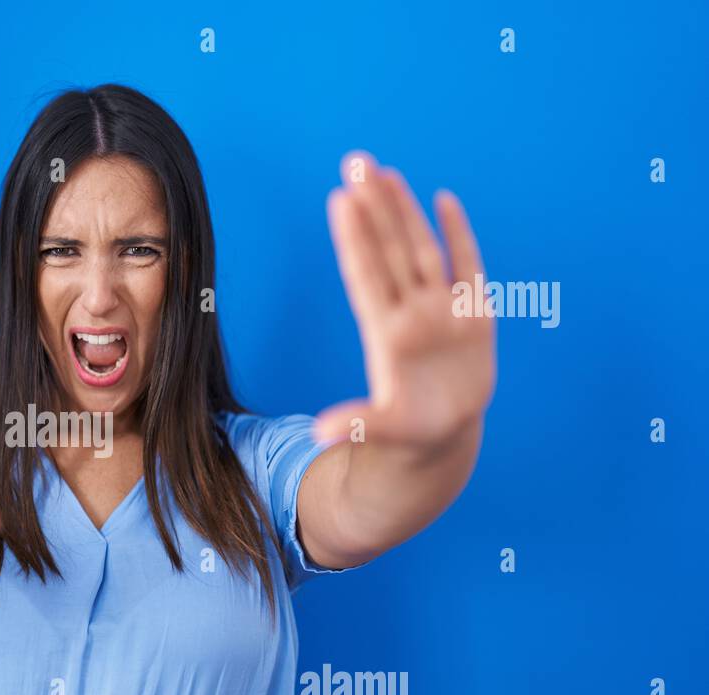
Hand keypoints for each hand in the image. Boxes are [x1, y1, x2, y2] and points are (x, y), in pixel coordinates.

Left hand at [316, 152, 495, 450]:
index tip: (340, 200)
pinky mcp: (473, 315)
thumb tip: (320, 434)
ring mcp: (441, 310)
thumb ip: (358, 425)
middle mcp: (411, 313)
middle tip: (355, 162)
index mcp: (388, 335)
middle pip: (390, 250)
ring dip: (403, 211)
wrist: (443, 433)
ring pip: (422, 249)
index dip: (355, 239)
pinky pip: (468, 265)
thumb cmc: (410, 431)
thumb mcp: (385, 431)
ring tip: (384, 172)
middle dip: (374, 206)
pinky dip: (459, 234)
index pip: (367, 276)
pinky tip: (443, 199)